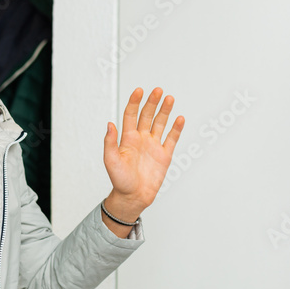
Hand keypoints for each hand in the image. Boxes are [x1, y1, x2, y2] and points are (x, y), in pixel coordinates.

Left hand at [103, 87, 184, 219]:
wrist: (133, 197)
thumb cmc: (120, 181)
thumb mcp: (110, 161)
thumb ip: (110, 142)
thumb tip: (110, 124)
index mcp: (127, 138)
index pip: (131, 115)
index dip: (134, 102)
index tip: (139, 91)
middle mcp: (141, 139)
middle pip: (147, 115)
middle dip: (152, 102)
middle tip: (158, 90)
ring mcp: (153, 146)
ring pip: (160, 124)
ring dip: (165, 111)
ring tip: (169, 98)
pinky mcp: (164, 156)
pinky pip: (171, 139)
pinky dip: (176, 129)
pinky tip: (179, 118)